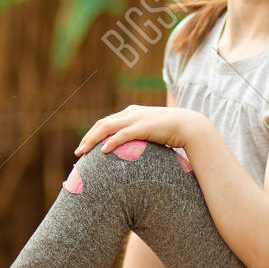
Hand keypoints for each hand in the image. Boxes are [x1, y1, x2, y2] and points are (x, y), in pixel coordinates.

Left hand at [74, 105, 205, 156]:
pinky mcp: (144, 126)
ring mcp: (137, 118)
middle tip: (78, 152)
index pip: (105, 122)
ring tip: (84, 151)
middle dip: (88, 137)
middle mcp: (131, 113)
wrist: (190, 125)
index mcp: (131, 113)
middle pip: (102, 124)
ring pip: (108, 127)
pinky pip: (124, 134)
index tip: (84, 148)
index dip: (92, 135)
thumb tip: (130, 155)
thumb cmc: (171, 132)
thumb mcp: (150, 134)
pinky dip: (112, 141)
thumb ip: (138, 140)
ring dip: (93, 139)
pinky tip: (104, 151)